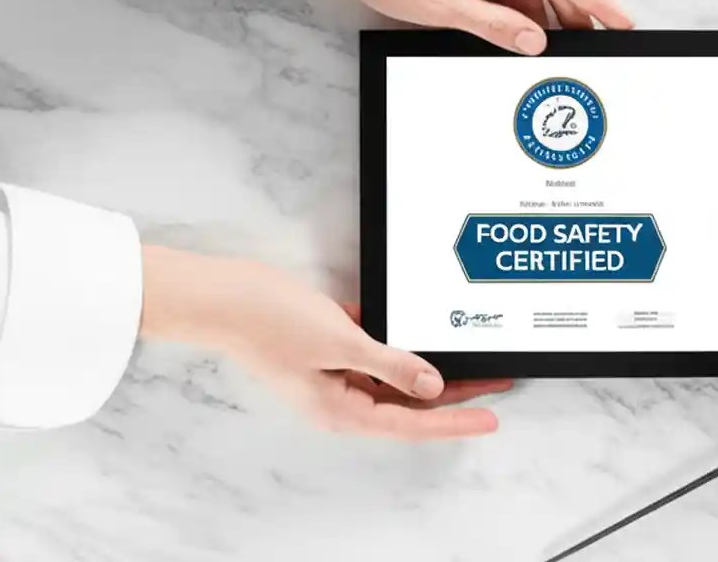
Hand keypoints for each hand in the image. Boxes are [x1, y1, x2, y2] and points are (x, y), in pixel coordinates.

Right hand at [139, 246, 510, 439]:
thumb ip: (392, 364)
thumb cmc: (269, 320)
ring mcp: (330, 374)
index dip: (455, 421)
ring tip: (471, 361)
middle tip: (495, 384)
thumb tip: (433, 385)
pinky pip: (372, 356)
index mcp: (339, 409)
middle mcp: (337, 398)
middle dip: (454, 395)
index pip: (412, 422)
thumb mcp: (341, 342)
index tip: (491, 418)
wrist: (221, 295)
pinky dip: (399, 349)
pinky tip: (422, 338)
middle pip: (408, 403)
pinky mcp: (325, 348)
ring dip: (430, 370)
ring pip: (393, 379)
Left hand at [219, 0, 634, 53]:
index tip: (624, 24)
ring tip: (544, 57)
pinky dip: (507, 11)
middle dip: (571, 18)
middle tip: (592, 53)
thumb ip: (493, 26)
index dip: (598, 2)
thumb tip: (535, 41)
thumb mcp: (439, 5)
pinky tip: (506, 38)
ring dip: (533, 19)